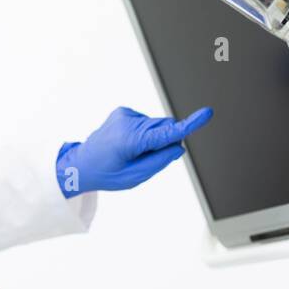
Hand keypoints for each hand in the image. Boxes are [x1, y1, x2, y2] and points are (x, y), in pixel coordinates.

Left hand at [56, 105, 211, 195]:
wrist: (82, 164)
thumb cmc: (106, 174)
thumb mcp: (134, 177)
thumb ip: (159, 162)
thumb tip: (178, 147)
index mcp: (130, 140)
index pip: (166, 133)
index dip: (189, 125)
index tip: (206, 114)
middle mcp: (128, 122)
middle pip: (164, 128)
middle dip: (163, 143)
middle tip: (144, 159)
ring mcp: (125, 115)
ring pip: (156, 126)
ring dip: (152, 140)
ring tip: (131, 153)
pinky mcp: (124, 112)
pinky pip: (146, 123)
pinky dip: (143, 134)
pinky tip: (128, 144)